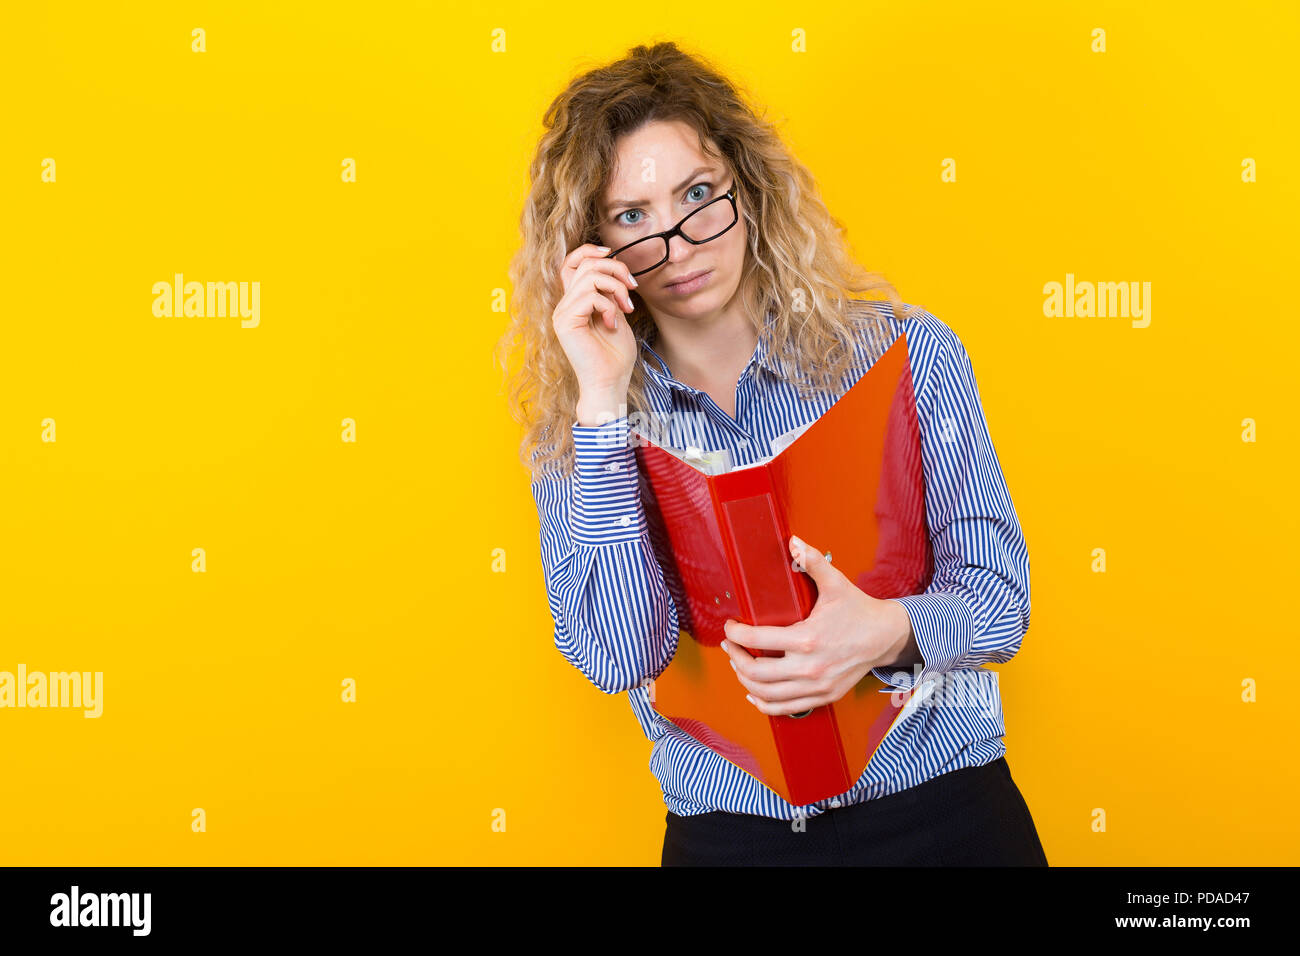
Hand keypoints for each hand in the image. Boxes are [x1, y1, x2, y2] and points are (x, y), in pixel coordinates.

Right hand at [551, 243, 638, 418]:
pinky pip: (590, 296)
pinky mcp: (565, 322)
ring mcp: (562, 313)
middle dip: (615, 268)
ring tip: (626, 308)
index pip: (572, 262)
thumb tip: (613, 263)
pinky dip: (609, 306)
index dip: (590, 250)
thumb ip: (610, 291)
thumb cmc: (615, 356)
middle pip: (585, 263)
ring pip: (590, 275)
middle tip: (632, 289)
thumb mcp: (616, 314)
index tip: (613, 254)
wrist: (610, 384)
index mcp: (574, 302)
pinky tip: (613, 324)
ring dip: (615, 287)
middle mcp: (564, 305)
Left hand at [719, 534, 916, 715]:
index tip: (730, 626)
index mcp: (808, 638)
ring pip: (767, 694)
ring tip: (737, 664)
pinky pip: (785, 708)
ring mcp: (817, 686)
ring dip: (745, 680)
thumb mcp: (836, 583)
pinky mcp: (823, 697)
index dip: (736, 633)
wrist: (886, 637)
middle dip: (735, 657)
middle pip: (757, 671)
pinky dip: (764, 703)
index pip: (758, 639)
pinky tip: (753, 692)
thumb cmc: (858, 610)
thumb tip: (793, 542)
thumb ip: (813, 562)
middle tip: (729, 645)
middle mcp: (811, 667)